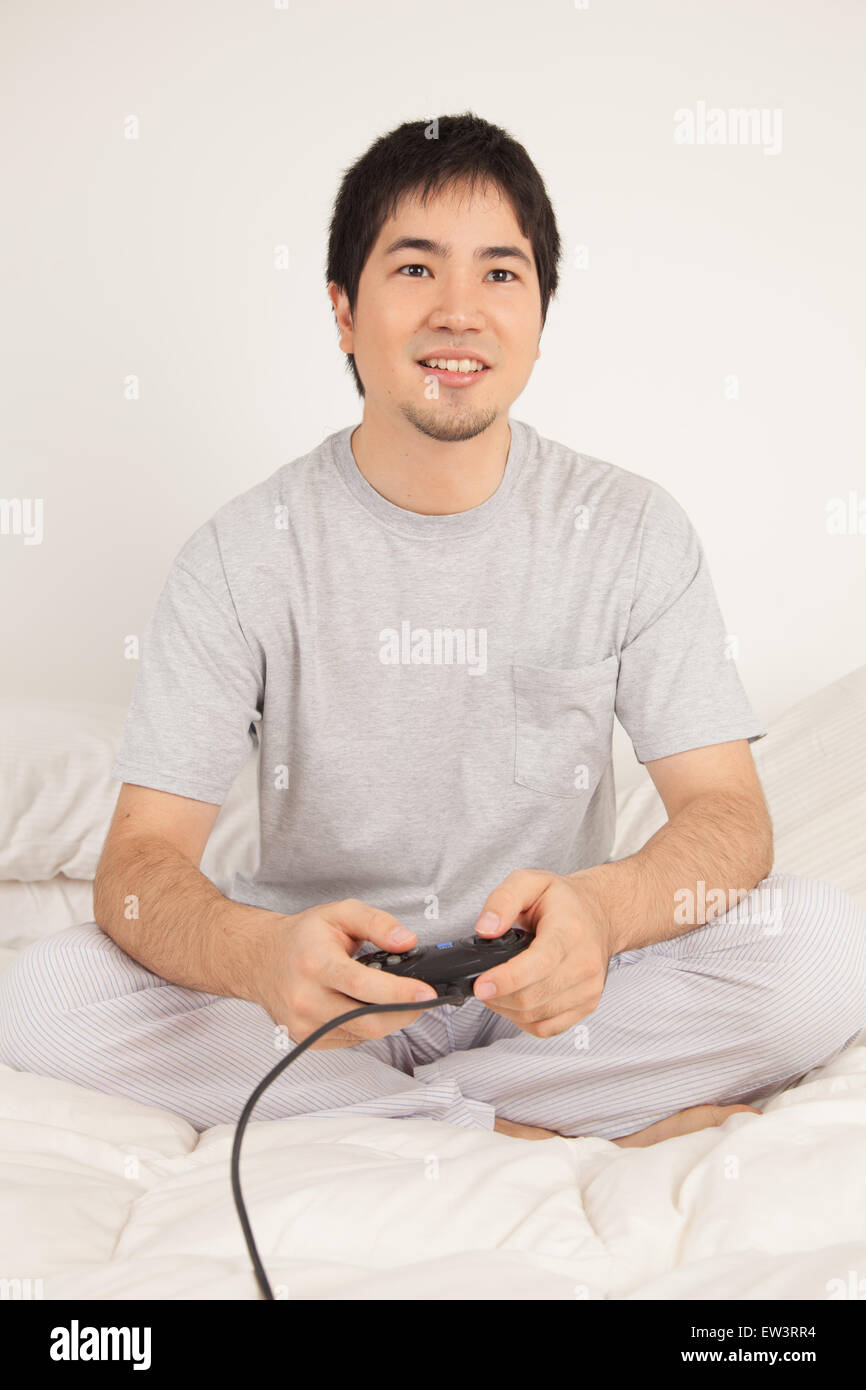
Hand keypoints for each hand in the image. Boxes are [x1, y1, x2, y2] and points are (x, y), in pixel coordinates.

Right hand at [252, 898, 436, 1047]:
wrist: (259, 958)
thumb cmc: (302, 936)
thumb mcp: (340, 913)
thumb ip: (377, 923)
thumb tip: (407, 941)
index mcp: (314, 963)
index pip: (362, 986)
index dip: (399, 993)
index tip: (426, 993)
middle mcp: (305, 998)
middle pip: (367, 1021)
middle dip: (404, 1013)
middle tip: (421, 999)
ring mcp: (304, 1024)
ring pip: (363, 1034)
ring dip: (387, 1019)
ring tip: (392, 997)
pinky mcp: (306, 1039)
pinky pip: (350, 1040)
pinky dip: (366, 1026)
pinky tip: (364, 1006)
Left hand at [470, 869, 614, 1036]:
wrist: (601, 914)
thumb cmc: (564, 900)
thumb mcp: (530, 882)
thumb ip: (503, 900)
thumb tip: (485, 928)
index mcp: (570, 932)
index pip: (538, 965)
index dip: (506, 980)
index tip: (481, 984)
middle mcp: (585, 964)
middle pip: (533, 997)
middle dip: (498, 997)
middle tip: (481, 984)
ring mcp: (589, 988)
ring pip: (537, 1016)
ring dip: (507, 1009)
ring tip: (496, 991)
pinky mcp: (587, 1004)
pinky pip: (548, 1028)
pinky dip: (524, 1021)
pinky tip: (516, 1003)